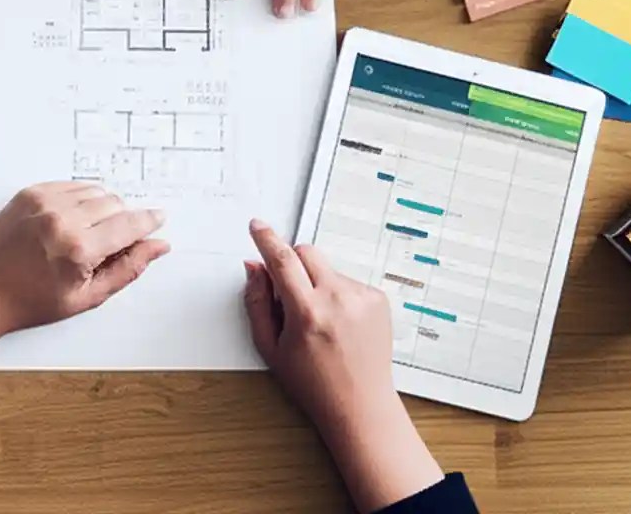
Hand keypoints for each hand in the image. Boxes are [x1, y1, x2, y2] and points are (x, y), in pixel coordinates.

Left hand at [0, 183, 168, 400]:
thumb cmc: (29, 301)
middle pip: (115, 203)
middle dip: (121, 221)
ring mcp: (44, 202)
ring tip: (85, 235)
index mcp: (79, 249)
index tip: (158, 219)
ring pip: (95, 191)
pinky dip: (79, 200)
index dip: (148, 222)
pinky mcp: (30, 193)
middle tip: (107, 245)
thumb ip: (127, 269)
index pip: (129, 224)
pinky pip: (71, 185)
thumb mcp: (86, 297)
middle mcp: (62, 219)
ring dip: (100, 208)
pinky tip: (69, 222)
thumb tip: (158, 246)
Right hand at [243, 220, 442, 511]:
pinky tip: (338, 324)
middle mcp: (338, 300)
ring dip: (316, 283)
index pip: (282, 261)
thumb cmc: (312, 382)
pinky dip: (337, 294)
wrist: (359, 403)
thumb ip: (257, 303)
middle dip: (292, 262)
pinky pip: (347, 282)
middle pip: (307, 252)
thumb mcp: (271, 348)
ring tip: (319, 321)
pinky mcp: (377, 299)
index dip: (267, 239)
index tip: (258, 226)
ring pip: (327, 268)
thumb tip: (254, 268)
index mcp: (308, 313)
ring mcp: (362, 298)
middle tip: (288, 291)